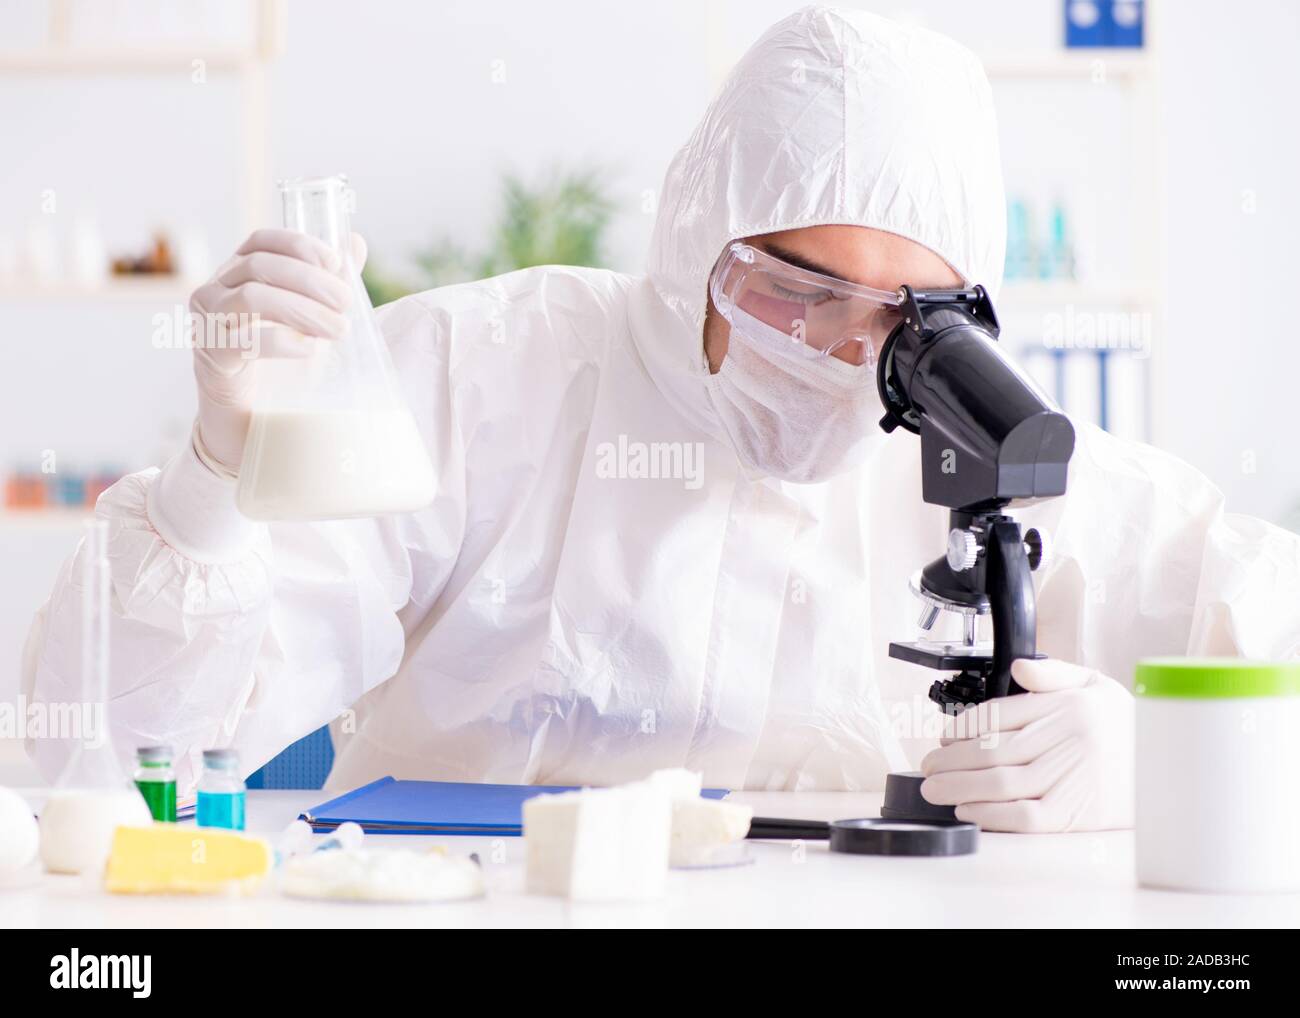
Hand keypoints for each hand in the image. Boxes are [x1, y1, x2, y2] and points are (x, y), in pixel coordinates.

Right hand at [188, 229, 366, 471]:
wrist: (248, 415)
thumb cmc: (279, 359)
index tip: (334, 261)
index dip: (297, 244)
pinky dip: (280, 342)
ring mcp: (207, 323)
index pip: (261, 241)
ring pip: (251, 297)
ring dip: (302, 310)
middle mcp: (216, 290)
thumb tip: (356, 243)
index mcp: (238, 273)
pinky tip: (308, 350)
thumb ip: (328, 281)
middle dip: (310, 281)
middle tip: (346, 303)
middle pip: (259, 266)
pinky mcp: (211, 357)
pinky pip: (242, 341)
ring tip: (338, 329)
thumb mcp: (308, 315)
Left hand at [919, 658, 1134, 832]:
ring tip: (935, 789)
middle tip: (928, 767)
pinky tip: (970, 811)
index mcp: (1066, 706)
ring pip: (1002, 782)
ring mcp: (1071, 777)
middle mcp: (1066, 739)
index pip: (999, 714)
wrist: (1173, 766)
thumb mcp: (1096, 683)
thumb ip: (1053, 672)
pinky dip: (993, 815)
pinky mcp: (1077, 813)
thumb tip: (1019, 667)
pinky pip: (1026, 816)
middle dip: (951, 761)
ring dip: (960, 787)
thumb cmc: (1126, 726)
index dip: (963, 728)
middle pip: (992, 750)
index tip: (944, 739)